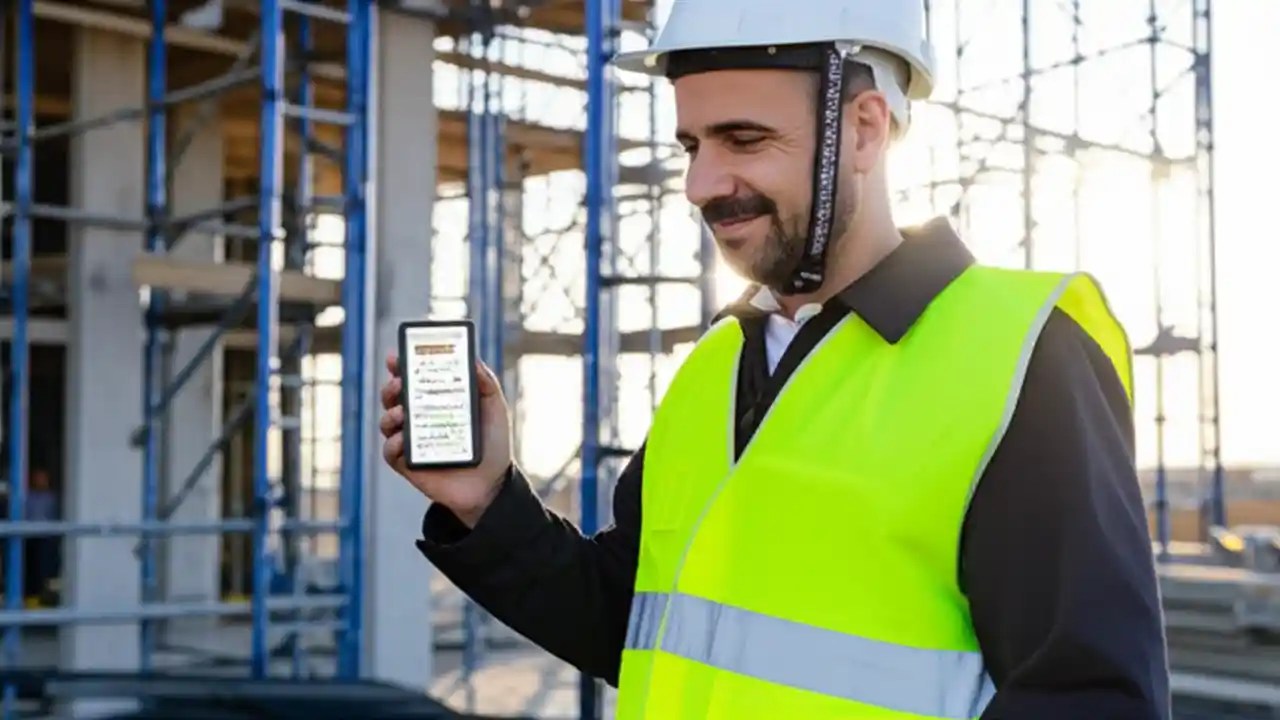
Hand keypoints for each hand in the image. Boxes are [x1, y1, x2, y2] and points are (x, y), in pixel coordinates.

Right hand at [378, 351, 512, 526]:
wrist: (493, 485)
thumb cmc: (494, 445)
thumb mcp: (495, 409)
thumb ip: (487, 383)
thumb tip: (473, 358)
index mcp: (437, 401)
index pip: (414, 379)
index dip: (401, 367)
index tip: (395, 357)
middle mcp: (420, 419)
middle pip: (394, 397)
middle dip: (391, 387)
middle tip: (398, 383)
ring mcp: (413, 442)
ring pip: (387, 422)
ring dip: (389, 413)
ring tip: (402, 412)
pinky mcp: (408, 465)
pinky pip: (390, 452)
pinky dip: (393, 444)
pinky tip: (402, 440)